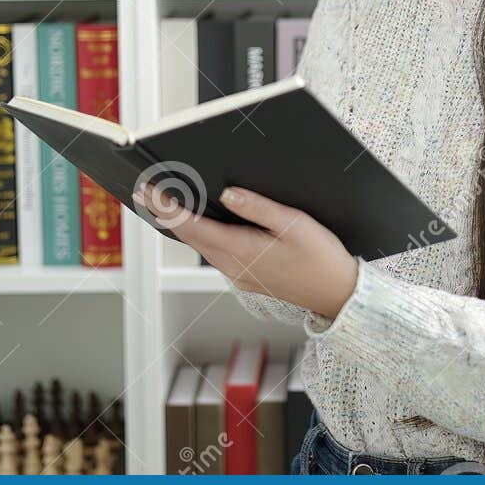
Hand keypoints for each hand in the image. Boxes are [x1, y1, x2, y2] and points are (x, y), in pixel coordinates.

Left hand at [134, 182, 358, 319]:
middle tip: (145, 192)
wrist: (338, 295)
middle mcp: (234, 266)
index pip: (193, 226)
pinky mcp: (248, 278)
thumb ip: (258, 207)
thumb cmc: (322, 259)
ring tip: (166, 205)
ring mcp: (239, 275)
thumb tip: (227, 194)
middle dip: (166, 214)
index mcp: (242, 250)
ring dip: (182, 226)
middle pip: (190, 237)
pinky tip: (201, 225)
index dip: (167, 207)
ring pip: (201, 246)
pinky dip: (201, 237)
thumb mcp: (294, 224)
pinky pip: (216, 254)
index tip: (149, 190)